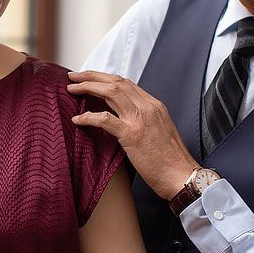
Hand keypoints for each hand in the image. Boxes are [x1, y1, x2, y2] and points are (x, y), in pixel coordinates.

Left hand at [67, 70, 197, 199]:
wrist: (181, 176)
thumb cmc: (170, 160)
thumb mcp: (160, 131)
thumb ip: (144, 120)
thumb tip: (124, 119)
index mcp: (154, 105)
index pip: (126, 83)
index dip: (105, 78)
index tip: (89, 78)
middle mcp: (148, 107)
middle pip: (116, 81)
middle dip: (92, 76)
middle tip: (73, 77)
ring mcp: (140, 119)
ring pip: (110, 92)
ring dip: (87, 88)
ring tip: (71, 89)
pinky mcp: (132, 135)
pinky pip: (104, 119)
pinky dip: (88, 117)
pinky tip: (77, 120)